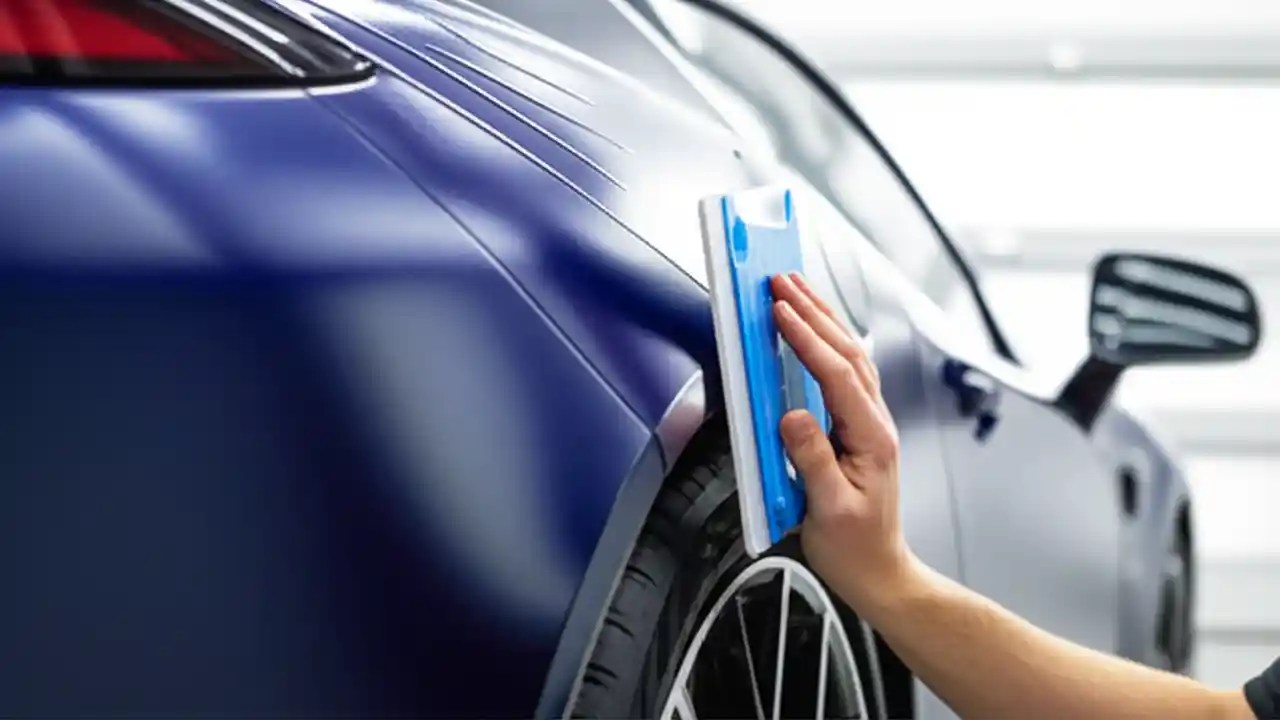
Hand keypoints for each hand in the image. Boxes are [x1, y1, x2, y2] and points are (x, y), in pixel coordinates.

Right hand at [770, 273, 914, 612]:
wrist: (878, 571)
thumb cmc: (855, 547)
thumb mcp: (829, 510)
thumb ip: (811, 461)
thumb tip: (792, 416)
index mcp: (871, 438)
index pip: (838, 375)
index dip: (808, 340)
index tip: (781, 312)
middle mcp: (874, 422)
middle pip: (847, 352)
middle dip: (813, 311)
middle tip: (781, 280)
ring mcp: (867, 422)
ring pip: (849, 356)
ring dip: (822, 319)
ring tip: (795, 288)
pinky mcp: (855, 427)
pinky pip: (842, 372)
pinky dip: (824, 342)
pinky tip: (811, 329)